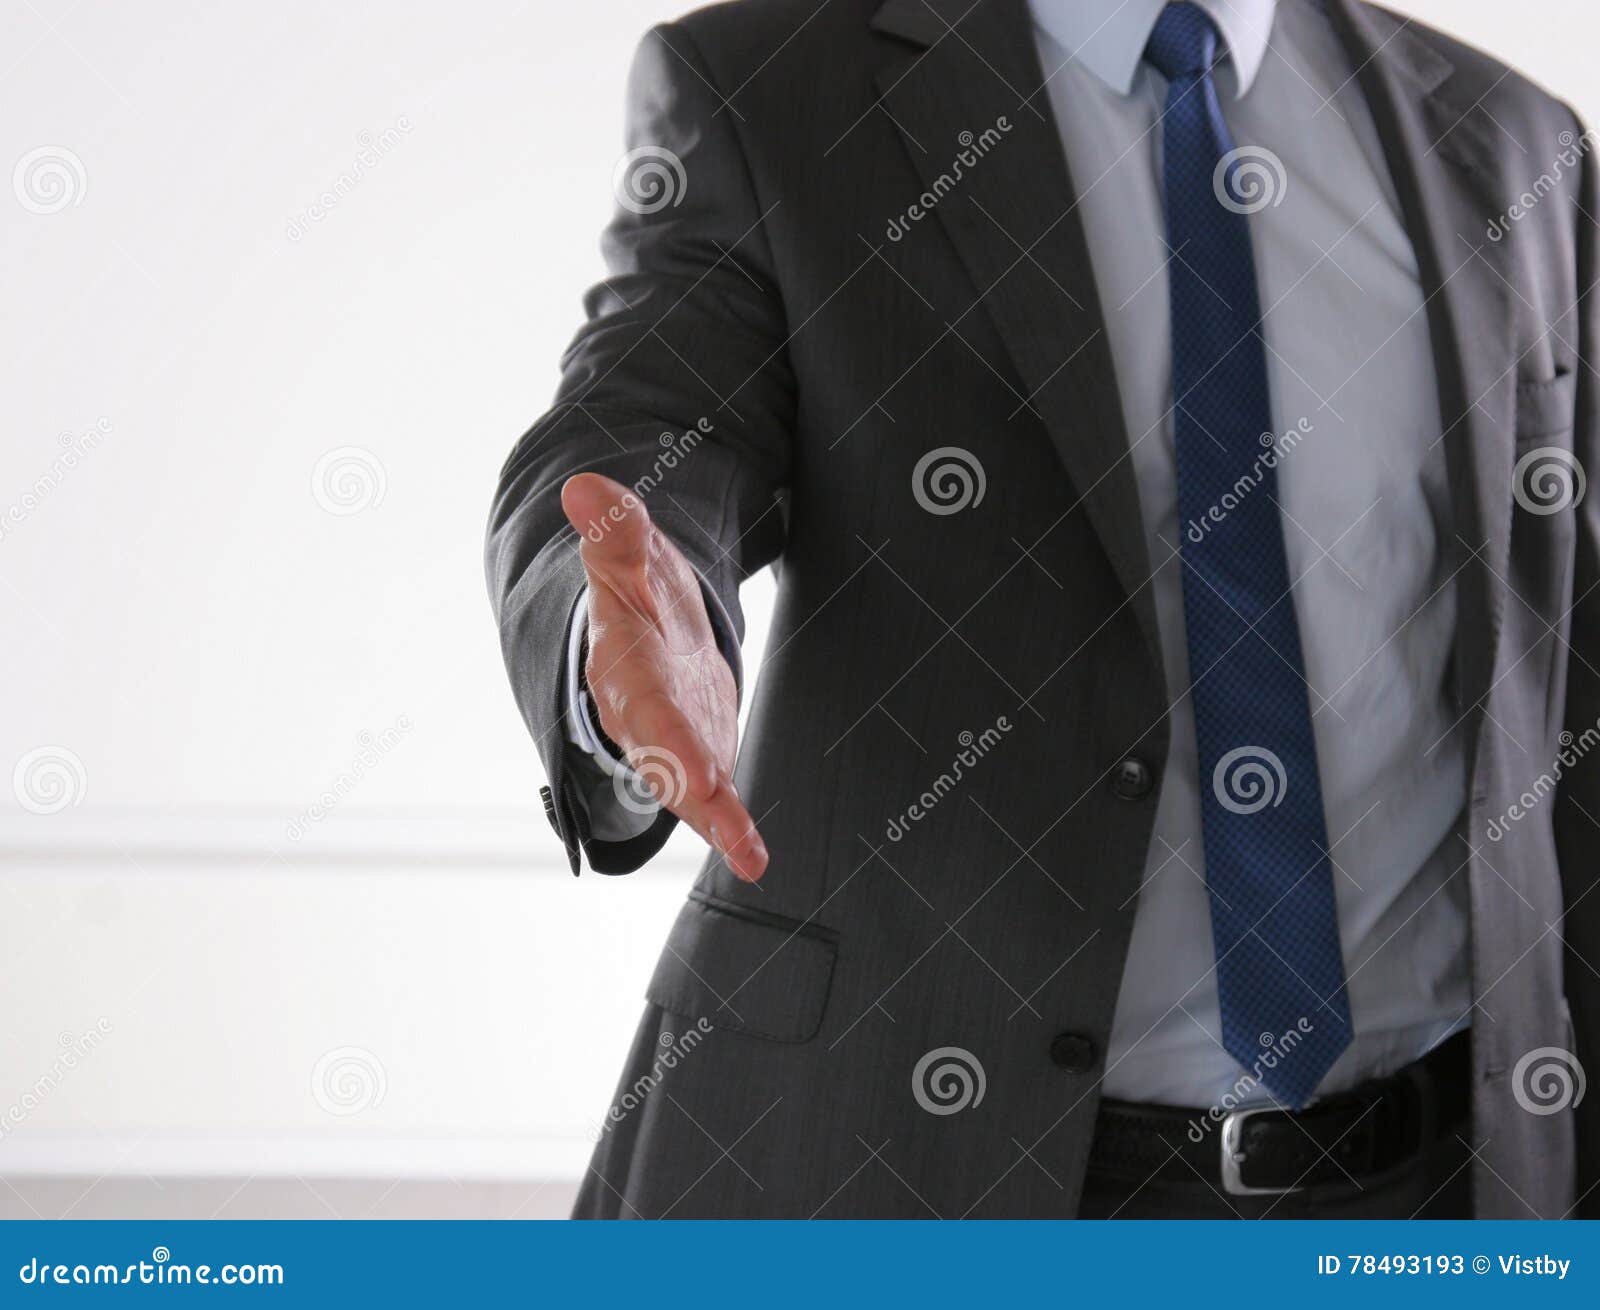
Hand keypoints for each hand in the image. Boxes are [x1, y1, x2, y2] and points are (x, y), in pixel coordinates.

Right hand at [561, 472, 767, 880]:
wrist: (645, 631)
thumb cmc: (638, 597)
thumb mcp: (631, 559)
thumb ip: (616, 531)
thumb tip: (585, 488)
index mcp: (629, 669)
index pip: (648, 703)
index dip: (668, 739)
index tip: (693, 774)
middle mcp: (647, 716)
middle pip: (668, 758)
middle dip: (692, 789)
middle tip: (722, 825)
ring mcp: (675, 744)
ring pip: (693, 789)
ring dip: (718, 820)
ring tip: (748, 857)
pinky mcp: (702, 756)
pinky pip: (716, 797)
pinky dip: (731, 827)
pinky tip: (754, 862)